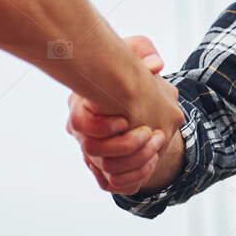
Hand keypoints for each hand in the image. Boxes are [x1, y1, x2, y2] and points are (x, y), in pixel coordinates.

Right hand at [66, 35, 184, 194]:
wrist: (139, 99)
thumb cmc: (131, 72)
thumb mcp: (136, 51)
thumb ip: (143, 51)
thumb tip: (154, 66)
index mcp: (81, 105)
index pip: (79, 124)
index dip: (103, 127)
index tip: (126, 119)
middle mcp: (82, 132)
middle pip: (92, 151)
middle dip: (126, 145)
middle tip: (151, 133)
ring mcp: (93, 153)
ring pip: (107, 170)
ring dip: (136, 161)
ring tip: (157, 145)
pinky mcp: (106, 170)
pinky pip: (114, 184)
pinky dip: (135, 176)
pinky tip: (152, 161)